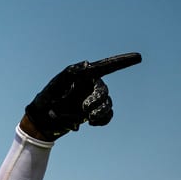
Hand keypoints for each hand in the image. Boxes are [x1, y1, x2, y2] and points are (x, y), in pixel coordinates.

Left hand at [24, 53, 140, 140]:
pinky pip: (107, 115)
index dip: (122, 61)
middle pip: (103, 91)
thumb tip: (87, 63)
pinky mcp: (93, 113)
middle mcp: (91, 86)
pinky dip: (102, 120)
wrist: (42, 119)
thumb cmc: (47, 98)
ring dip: (99, 112)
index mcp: (84, 76)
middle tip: (84, 109)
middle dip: (96, 101)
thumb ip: (70, 72)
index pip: (105, 67)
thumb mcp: (56, 84)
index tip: (138, 57)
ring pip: (107, 105)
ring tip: (88, 118)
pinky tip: (92, 122)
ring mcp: (93, 100)